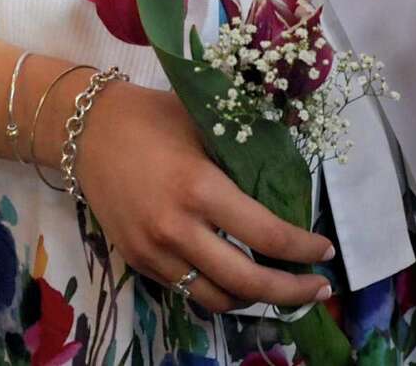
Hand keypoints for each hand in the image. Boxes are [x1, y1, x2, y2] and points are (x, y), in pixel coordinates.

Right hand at [75, 80, 333, 312]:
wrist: (88, 129)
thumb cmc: (155, 116)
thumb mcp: (207, 122)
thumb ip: (245, 151)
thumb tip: (292, 170)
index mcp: (200, 188)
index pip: (265, 234)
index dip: (302, 249)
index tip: (326, 251)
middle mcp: (178, 230)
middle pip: (246, 281)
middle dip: (290, 290)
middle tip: (318, 288)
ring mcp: (154, 252)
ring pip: (216, 298)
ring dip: (254, 299)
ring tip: (281, 289)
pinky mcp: (138, 262)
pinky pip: (187, 291)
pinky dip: (218, 291)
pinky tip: (239, 281)